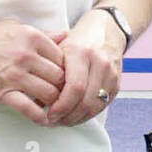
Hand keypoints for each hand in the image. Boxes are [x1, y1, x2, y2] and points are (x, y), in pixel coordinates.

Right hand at [0, 19, 66, 125]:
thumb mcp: (15, 27)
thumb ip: (42, 33)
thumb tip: (65, 35)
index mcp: (31, 36)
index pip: (62, 55)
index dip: (66, 67)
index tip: (65, 74)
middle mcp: (25, 55)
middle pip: (59, 75)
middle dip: (63, 86)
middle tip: (64, 91)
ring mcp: (14, 75)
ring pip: (49, 92)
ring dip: (55, 101)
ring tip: (55, 104)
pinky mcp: (3, 93)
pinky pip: (28, 108)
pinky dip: (39, 116)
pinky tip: (44, 119)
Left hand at [46, 10, 125, 126]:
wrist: (106, 31)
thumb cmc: (78, 42)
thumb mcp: (59, 50)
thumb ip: (46, 73)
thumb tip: (34, 101)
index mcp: (82, 52)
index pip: (75, 87)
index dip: (61, 106)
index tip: (49, 113)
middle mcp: (100, 62)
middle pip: (85, 101)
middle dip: (67, 116)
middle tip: (53, 121)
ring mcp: (111, 73)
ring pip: (94, 106)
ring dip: (76, 118)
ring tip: (62, 120)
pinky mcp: (117, 83)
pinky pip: (102, 106)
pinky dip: (87, 115)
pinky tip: (75, 114)